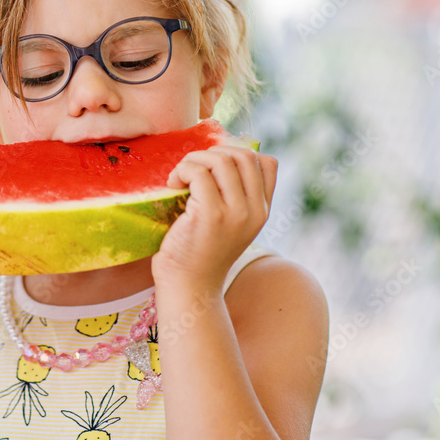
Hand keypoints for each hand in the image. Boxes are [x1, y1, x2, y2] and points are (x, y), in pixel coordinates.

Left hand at [151, 144, 276, 294]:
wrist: (190, 287)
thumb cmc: (200, 252)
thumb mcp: (229, 223)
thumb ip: (234, 195)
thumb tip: (217, 154)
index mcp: (262, 211)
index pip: (266, 163)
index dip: (238, 152)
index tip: (213, 163)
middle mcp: (254, 211)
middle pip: (243, 155)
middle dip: (213, 152)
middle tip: (191, 169)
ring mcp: (234, 213)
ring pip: (220, 159)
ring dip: (193, 160)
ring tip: (179, 177)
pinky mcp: (210, 215)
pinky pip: (198, 172)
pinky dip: (182, 170)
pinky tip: (172, 185)